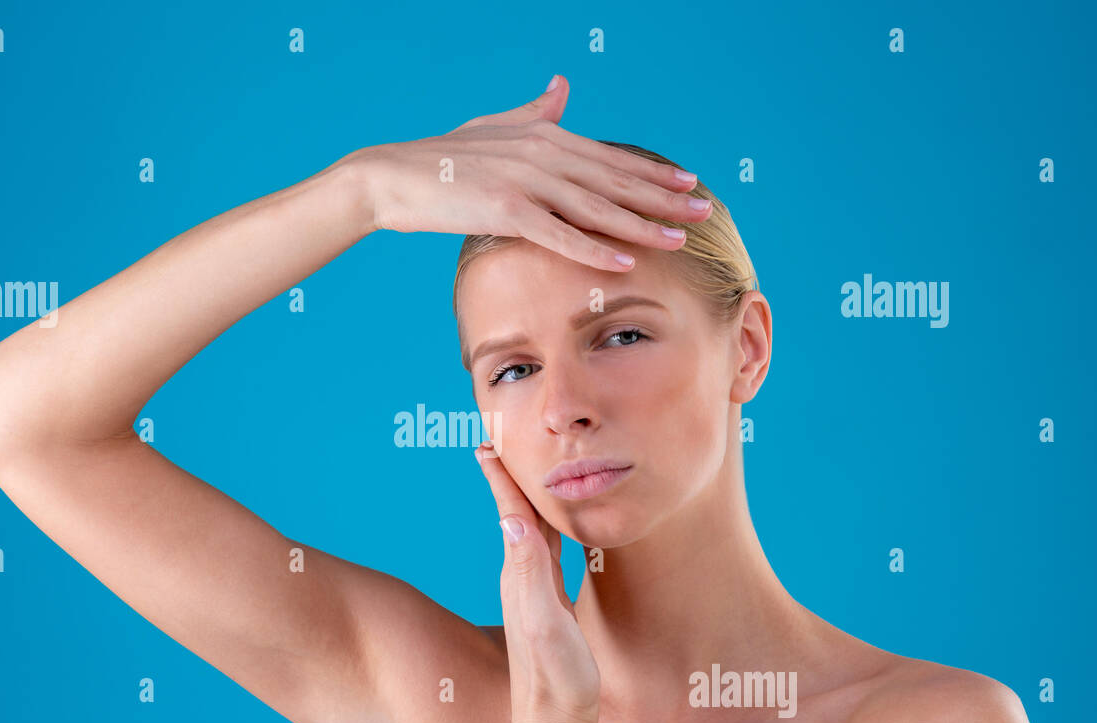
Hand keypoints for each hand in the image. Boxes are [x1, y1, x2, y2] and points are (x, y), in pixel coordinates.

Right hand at [350, 75, 711, 271]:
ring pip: (596, 208)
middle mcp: (542, 152)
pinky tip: (624, 261)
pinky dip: (594, 248)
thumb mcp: (495, 126)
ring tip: (678, 239)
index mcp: (545, 134)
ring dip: (641, 225)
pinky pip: (560, 234)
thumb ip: (536, 110)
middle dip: (663, 199)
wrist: (394, 176)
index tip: (689, 184)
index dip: (653, 173)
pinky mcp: (505, 209)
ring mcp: (526, 180)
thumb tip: (563, 86)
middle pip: (615, 181)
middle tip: (703, 212)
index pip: (611, 158)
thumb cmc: (444, 158)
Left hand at [474, 440, 601, 722]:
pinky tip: (561, 530)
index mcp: (520, 574)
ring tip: (530, 474)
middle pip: (517, 514)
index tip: (487, 440)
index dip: (501, 476)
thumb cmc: (554, 676)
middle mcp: (522, 578)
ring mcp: (535, 592)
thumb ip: (530, 571)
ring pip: (533, 533)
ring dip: (530, 501)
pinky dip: (554, 531)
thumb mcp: (543, 620)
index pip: (509, 512)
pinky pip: (551, 555)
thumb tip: (510, 520)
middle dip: (511, 477)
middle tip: (502, 442)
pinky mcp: (551, 607)